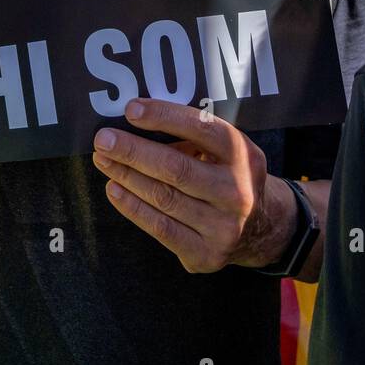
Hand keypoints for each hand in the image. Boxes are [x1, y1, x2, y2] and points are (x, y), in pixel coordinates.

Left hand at [91, 98, 295, 272]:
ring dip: (127, 176)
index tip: (131, 109)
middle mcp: (236, 191)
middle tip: (103, 139)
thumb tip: (136, 119)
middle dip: (133, 151)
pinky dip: (132, 206)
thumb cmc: (228, 173)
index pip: (202, 129)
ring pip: (164, 198)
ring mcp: (223, 226)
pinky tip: (114, 189)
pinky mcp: (206, 254)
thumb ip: (192, 134)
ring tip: (103, 159)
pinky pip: (160, 228)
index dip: (164, 117)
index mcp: (242, 154)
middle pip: (176, 168)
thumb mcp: (225, 149)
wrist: (262, 228)